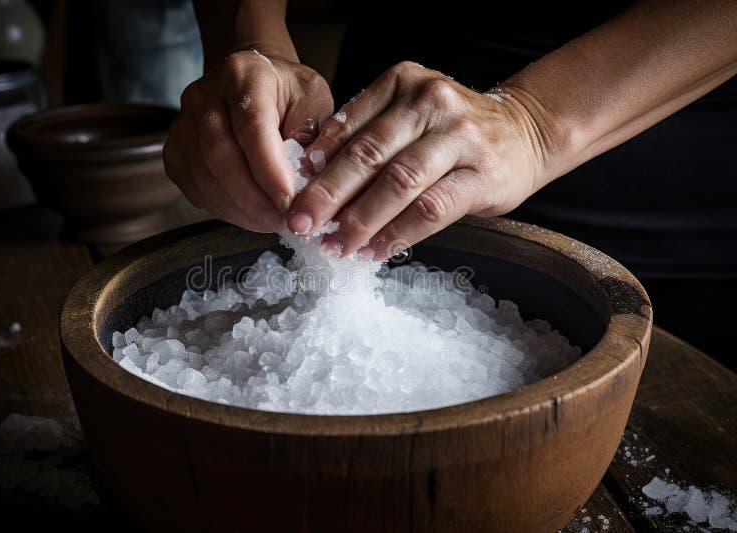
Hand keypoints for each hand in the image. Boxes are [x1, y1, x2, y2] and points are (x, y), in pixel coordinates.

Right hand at [164, 49, 333, 231]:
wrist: (253, 80)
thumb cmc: (288, 94)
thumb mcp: (314, 103)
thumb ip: (311, 140)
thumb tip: (305, 187)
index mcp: (244, 76)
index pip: (252, 127)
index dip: (269, 169)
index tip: (289, 201)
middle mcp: (205, 96)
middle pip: (220, 154)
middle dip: (252, 198)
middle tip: (280, 221)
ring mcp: (183, 123)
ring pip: (204, 177)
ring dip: (239, 209)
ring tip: (270, 222)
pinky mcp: (176, 151)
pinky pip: (195, 188)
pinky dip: (224, 209)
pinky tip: (249, 214)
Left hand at [286, 61, 548, 258]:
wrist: (526, 131)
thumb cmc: (454, 130)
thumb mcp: (409, 113)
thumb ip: (368, 134)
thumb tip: (313, 177)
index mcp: (403, 83)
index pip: (349, 126)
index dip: (317, 164)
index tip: (292, 193)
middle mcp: (430, 103)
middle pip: (368, 155)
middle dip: (327, 195)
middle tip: (301, 225)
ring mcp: (459, 137)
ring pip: (398, 184)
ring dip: (360, 221)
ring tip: (335, 245)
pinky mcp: (482, 174)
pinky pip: (431, 210)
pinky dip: (398, 234)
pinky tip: (374, 250)